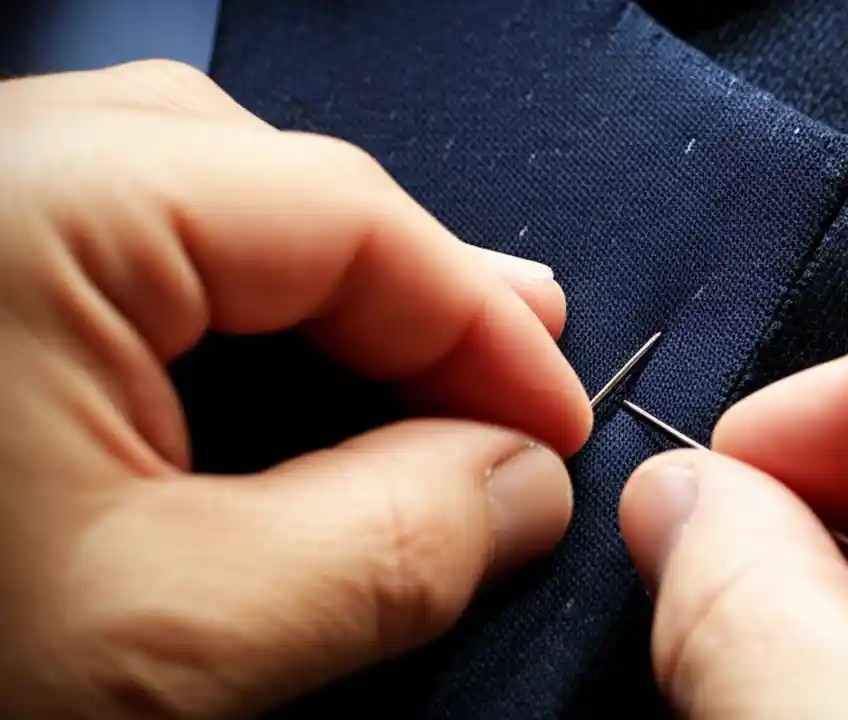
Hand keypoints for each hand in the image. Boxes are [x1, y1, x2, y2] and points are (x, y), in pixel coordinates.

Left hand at [0, 61, 590, 716]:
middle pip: (275, 191)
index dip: (485, 325)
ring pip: (198, 210)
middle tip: (510, 375)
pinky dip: (224, 320)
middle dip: (414, 294)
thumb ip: (388, 550)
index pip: (346, 220)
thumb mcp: (166, 644)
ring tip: (420, 362)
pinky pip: (117, 251)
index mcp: (28, 205)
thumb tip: (522, 485)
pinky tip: (272, 382)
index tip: (555, 423)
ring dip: (324, 299)